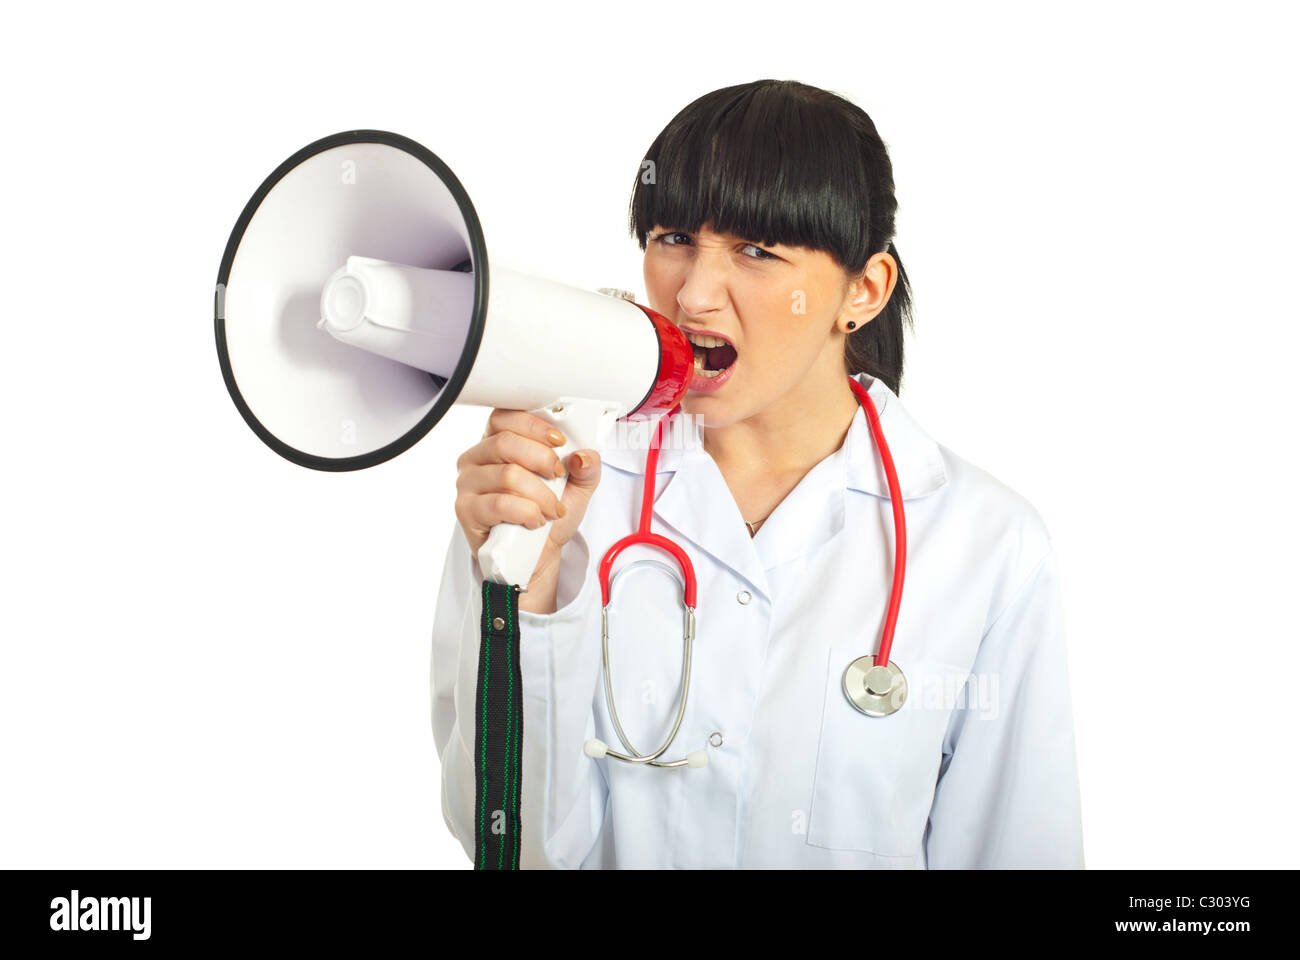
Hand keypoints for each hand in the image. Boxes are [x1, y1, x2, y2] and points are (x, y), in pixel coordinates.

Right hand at [453, 408, 601, 603]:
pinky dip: (526, 512)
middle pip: (505, 443)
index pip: (504, 416)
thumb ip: (586, 467)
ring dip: (539, 494)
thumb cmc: (548, 515)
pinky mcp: (467, 510)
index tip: (559, 442)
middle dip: (542, 459)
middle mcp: (477, 458)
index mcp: (497, 442)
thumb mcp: (577, 487)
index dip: (533, 426)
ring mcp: (468, 484)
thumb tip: (584, 456)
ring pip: (507, 475)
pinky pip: (498, 504)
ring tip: (551, 509)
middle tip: (558, 476)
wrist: (538, 554)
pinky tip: (536, 520)